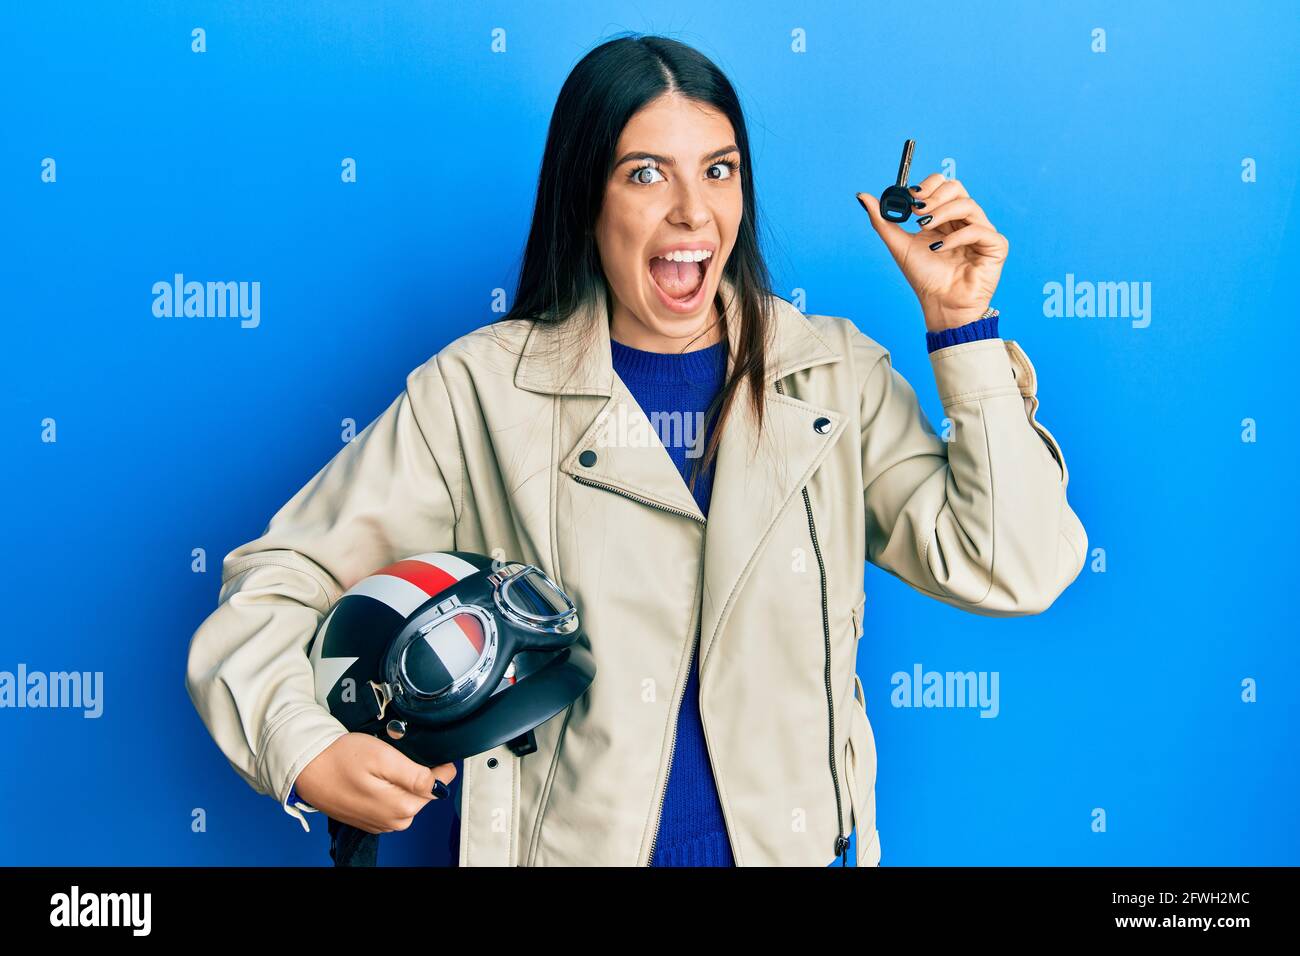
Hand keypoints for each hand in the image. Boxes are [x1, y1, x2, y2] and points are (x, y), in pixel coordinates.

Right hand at [293, 732, 456, 834]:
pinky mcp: (370, 820)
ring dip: (404, 782)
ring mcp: (381, 823)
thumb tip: (442, 783)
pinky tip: (376, 777)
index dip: (440, 766)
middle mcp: (394, 821)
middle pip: (424, 794)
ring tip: (384, 765)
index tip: (434, 751)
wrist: (306, 769)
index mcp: (401, 806)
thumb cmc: (340, 758)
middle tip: (400, 754)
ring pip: (409, 799)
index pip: (438, 788)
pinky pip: (393, 804)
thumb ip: (415, 775)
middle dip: (420, 774)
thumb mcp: (383, 757)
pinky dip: (390, 790)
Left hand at [857, 174, 1008, 332]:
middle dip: (935, 196)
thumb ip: (883, 221)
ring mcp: (981, 232)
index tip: (911, 198)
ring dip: (942, 213)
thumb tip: (863, 196)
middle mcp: (964, 221)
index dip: (929, 185)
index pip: (943, 186)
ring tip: (924, 229)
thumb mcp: (899, 245)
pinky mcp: (995, 246)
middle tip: (917, 211)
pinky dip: (956, 237)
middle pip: (957, 188)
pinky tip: (939, 248)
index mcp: (946, 217)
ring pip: (967, 205)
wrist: (940, 305)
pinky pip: (979, 229)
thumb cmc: (925, 278)